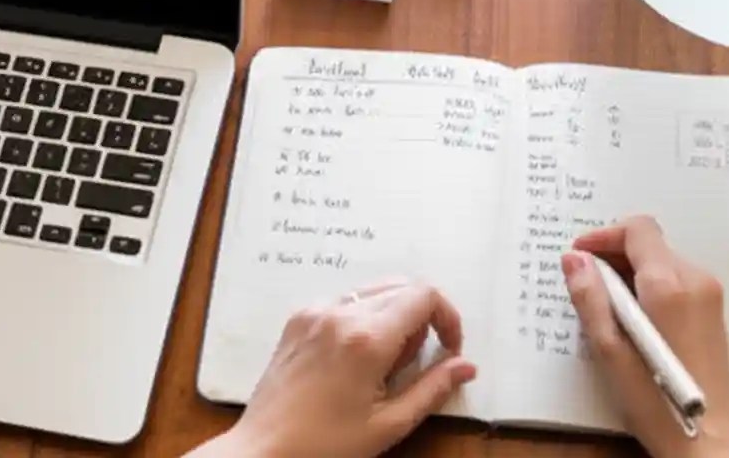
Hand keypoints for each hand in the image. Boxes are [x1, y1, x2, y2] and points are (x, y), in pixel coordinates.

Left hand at [194, 280, 476, 457]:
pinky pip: (345, 301)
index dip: (448, 318)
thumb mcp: (389, 424)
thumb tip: (466, 366)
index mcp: (367, 338)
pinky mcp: (298, 318)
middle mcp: (340, 313)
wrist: (262, 452)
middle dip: (422, 319)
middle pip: (402, 287)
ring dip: (393, 316)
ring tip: (383, 366)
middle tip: (412, 366)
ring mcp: (315, 311)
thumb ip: (432, 389)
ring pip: (374, 291)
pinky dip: (364, 318)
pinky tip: (355, 359)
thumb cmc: (326, 446)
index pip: (424, 295)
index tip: (448, 350)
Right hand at [562, 217, 728, 457]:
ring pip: (662, 261)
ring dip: (631, 273)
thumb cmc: (654, 401)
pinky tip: (634, 321)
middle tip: (587, 287)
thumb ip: (589, 298)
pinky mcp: (713, 311)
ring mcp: (709, 295)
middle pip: (650, 244)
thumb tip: (574, 259)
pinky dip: (649, 287)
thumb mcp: (609, 350)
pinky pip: (676, 281)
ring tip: (608, 310)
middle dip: (614, 256)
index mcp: (669, 285)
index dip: (604, 236)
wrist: (704, 440)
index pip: (638, 229)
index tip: (579, 257)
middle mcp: (696, 280)